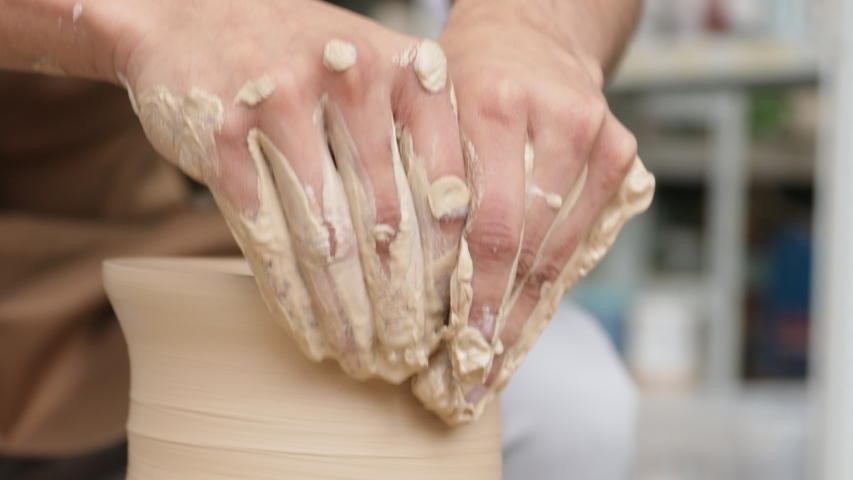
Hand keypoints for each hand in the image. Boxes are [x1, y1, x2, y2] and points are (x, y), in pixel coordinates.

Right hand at [118, 0, 467, 382]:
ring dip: (347, 314)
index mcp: (409, 70)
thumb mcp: (378, 82)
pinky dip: (290, 297)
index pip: (447, 188)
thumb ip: (420, 148)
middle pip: (389, 224)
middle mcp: (353, 79)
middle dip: (401, 306)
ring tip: (361, 359)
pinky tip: (310, 334)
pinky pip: (265, 236)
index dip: (450, 267)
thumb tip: (451, 261)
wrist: (196, 15)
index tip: (453, 321)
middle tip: (407, 357)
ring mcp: (283, 103)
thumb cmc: (306, 60)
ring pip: (328, 238)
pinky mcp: (225, 134)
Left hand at [412, 2, 654, 422]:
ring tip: (496, 365)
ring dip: (526, 314)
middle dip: (495, 319)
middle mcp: (554, 120)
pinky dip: (553, 282)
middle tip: (470, 377)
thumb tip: (397, 282)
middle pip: (524, 245)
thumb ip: (421, 178)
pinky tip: (527, 318)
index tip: (446, 348)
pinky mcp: (622, 154)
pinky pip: (585, 238)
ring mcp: (597, 138)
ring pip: (559, 251)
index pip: (481, 222)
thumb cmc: (468, 78)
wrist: (535, 36)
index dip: (467, 293)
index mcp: (492, 102)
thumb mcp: (432, 108)